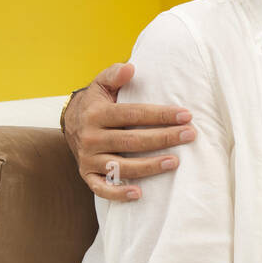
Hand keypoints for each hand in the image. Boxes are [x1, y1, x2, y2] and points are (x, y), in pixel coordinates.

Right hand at [65, 62, 196, 200]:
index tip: (186, 115)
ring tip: (175, 162)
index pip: (133, 114)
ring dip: (150, 166)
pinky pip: (102, 189)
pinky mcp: (87, 175)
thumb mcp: (101, 85)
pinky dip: (118, 194)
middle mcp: (91, 138)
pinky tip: (139, 194)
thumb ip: (114, 74)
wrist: (72, 123)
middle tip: (189, 135)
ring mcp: (89, 159)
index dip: (161, 114)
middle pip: (132, 141)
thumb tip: (130, 67)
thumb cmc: (97, 103)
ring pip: (122, 166)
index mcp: (97, 114)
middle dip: (164, 138)